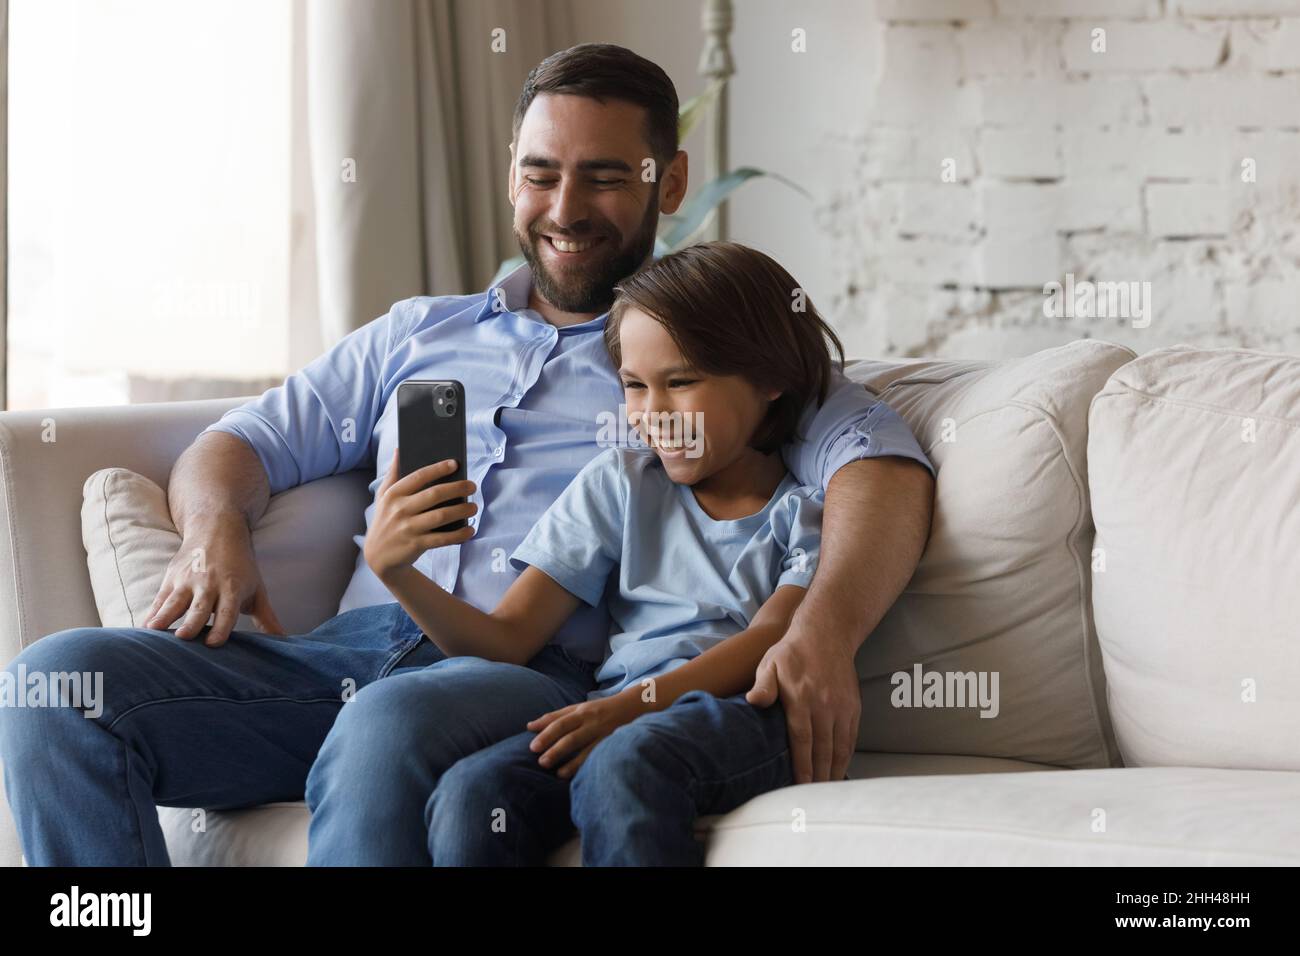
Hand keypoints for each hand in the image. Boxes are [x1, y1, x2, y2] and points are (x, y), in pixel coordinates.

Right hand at [144, 513, 285, 646]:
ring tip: (153, 633)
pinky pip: (159, 598)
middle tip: (183, 638)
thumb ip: (267, 618)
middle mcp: (209, 584)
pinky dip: (151, 612)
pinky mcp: (171, 578)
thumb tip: (284, 641)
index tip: (213, 644)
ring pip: (174, 602)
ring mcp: (187, 580)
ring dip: (164, 617)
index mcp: (232, 588)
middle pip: (199, 607)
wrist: (218, 528)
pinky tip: (143, 628)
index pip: (227, 610)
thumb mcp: (256, 589)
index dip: (221, 626)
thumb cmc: (241, 566)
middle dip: (191, 623)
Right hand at [365, 447, 477, 579]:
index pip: (418, 477)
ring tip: (474, 507)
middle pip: (434, 495)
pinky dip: (458, 535)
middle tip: (472, 486)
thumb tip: (398, 449)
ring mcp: (408, 528)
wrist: (378, 556)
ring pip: (440, 516)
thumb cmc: (386, 520)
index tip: (455, 463)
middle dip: (457, 488)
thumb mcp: (383, 497)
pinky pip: (442, 538)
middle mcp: (400, 510)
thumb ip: (392, 474)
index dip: (438, 469)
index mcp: (393, 494)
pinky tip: (470, 530)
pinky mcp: (416, 545)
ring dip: (461, 510)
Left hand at [526, 692, 643, 778]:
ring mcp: (604, 733)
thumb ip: (555, 716)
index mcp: (581, 711)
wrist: (634, 705)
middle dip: (555, 748)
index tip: (532, 746)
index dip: (546, 733)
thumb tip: (529, 726)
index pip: (560, 722)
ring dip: (570, 761)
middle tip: (541, 761)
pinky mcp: (614, 742)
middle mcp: (592, 721)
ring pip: (585, 747)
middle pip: (570, 735)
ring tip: (557, 773)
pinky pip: (599, 755)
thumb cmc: (600, 709)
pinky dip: (587, 765)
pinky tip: (577, 775)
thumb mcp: (579, 708)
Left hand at [747, 619, 859, 783]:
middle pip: (822, 749)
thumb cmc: (792, 651)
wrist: (827, 633)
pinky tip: (839, 769)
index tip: (799, 785)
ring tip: (826, 791)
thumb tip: (754, 702)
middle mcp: (824, 705)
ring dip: (833, 771)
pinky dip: (846, 756)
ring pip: (839, 747)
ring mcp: (841, 707)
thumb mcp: (770, 663)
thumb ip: (763, 685)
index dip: (801, 765)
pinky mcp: (853, 706)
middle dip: (818, 776)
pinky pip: (851, 737)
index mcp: (802, 698)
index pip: (801, 739)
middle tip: (812, 799)